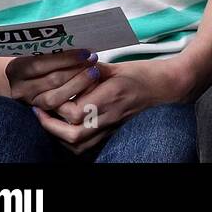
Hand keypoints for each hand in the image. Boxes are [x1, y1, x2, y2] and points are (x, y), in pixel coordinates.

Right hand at [6, 48, 101, 109]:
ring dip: (78, 83)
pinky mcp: (40, 112)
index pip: (40, 63)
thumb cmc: (39, 59)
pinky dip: (76, 96)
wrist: (27, 80)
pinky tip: (89, 86)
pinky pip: (60, 108)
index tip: (85, 52)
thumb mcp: (39, 52)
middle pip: (51, 80)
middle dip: (76, 69)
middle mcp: (19, 89)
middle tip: (93, 60)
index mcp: (16, 69)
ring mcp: (29, 103)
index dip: (64, 58)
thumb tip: (77, 42)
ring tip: (94, 72)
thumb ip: (52, 49)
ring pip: (55, 98)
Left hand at [31, 57, 188, 154]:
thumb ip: (91, 70)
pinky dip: (72, 142)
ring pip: (78, 145)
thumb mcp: (118, 67)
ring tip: (48, 121)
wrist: (171, 88)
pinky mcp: (115, 133)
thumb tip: (68, 65)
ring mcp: (114, 127)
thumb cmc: (146, 74)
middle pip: (72, 134)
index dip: (56, 106)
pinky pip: (88, 146)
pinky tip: (66, 129)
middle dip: (50, 126)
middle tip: (39, 111)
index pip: (74, 111)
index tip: (46, 96)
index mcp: (111, 96)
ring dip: (58, 136)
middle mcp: (111, 115)